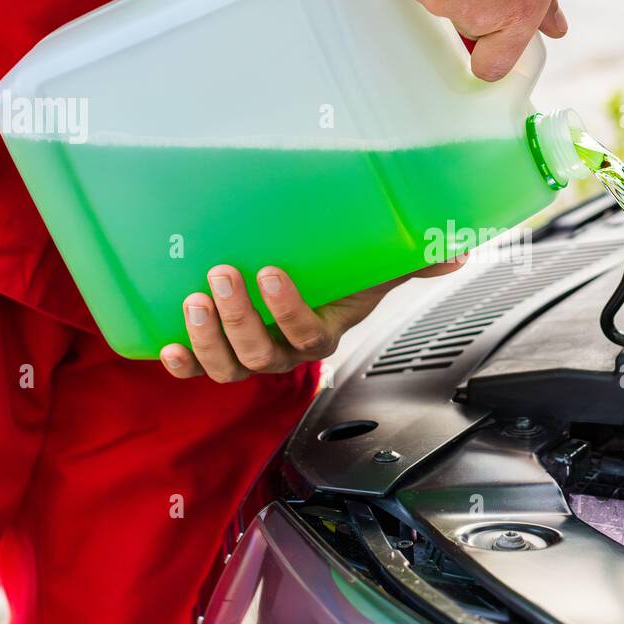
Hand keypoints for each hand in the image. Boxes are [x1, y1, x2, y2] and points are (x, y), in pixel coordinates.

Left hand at [160, 262, 462, 380]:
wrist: (293, 283)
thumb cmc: (336, 280)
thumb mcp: (372, 269)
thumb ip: (411, 260)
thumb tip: (456, 253)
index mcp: (320, 334)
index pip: (308, 336)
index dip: (287, 311)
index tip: (270, 272)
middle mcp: (282, 354)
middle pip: (261, 355)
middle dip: (239, 319)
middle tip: (223, 275)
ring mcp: (248, 357)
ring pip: (228, 368)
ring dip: (208, 339)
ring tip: (193, 300)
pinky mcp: (215, 352)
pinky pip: (197, 370)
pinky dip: (181, 363)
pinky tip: (167, 345)